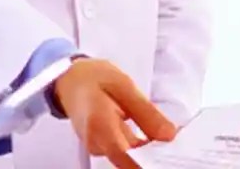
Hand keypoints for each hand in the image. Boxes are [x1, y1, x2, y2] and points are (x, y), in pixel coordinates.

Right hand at [54, 57, 176, 167]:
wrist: (70, 81)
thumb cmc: (95, 79)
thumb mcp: (125, 86)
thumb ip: (146, 112)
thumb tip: (169, 135)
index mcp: (100, 124)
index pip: (126, 156)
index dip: (149, 160)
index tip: (167, 150)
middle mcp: (95, 142)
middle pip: (130, 160)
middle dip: (154, 151)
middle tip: (169, 133)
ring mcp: (95, 148)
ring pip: (128, 158)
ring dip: (147, 148)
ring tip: (159, 128)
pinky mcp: (99, 149)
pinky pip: (123, 153)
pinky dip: (138, 145)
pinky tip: (146, 131)